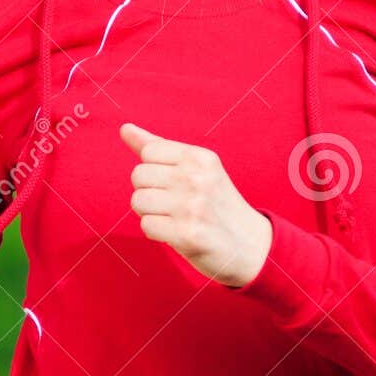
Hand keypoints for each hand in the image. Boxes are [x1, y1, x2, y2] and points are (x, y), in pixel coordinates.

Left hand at [119, 121, 272, 286]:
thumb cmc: (216, 206)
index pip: (148, 152)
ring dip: (150, 214)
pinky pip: (147, 226)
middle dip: (149, 192)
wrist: (251, 246)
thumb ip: (159, 148)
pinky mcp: (187, 234)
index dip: (153, 171)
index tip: (174, 184)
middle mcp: (197, 178)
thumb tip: (125, 128)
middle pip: (138, 176)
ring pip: (138, 201)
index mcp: (200, 158)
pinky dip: (157, 232)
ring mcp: (192, 207)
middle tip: (174, 205)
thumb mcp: (197, 170)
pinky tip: (177, 233)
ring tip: (174, 218)